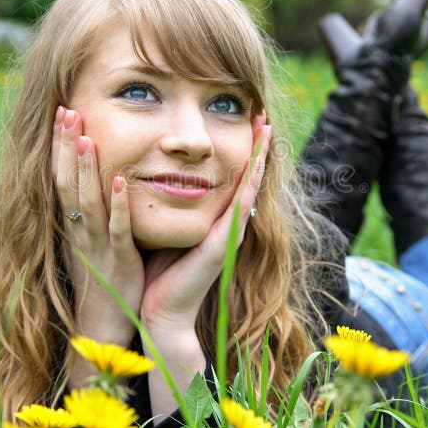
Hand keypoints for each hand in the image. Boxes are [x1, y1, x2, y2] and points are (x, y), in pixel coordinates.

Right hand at [52, 106, 143, 350]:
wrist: (104, 321)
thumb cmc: (101, 275)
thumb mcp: (91, 236)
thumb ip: (92, 206)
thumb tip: (95, 173)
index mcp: (73, 222)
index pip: (61, 176)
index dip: (60, 145)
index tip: (62, 112)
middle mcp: (79, 230)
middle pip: (66, 182)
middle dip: (65, 147)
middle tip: (66, 110)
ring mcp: (96, 245)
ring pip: (86, 202)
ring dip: (84, 169)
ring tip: (85, 137)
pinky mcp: (118, 260)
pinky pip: (117, 229)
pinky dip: (118, 205)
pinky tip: (122, 181)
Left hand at [139, 112, 272, 333]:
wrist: (162, 313)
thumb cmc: (162, 272)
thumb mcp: (170, 229)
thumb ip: (173, 206)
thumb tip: (162, 177)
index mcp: (216, 220)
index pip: (234, 177)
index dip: (243, 149)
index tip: (247, 120)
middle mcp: (229, 225)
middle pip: (249, 177)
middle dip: (258, 145)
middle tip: (265, 114)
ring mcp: (230, 235)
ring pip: (251, 187)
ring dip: (260, 156)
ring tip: (266, 127)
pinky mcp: (223, 245)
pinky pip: (238, 208)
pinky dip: (247, 183)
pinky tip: (251, 160)